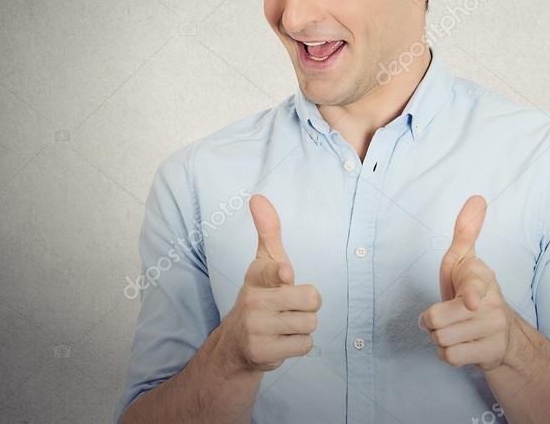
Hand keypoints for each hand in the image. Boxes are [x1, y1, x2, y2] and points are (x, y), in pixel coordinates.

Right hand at [220, 194, 320, 373]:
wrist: (237, 343)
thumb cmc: (261, 295)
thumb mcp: (265, 262)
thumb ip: (268, 230)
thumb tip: (257, 197)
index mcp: (256, 276)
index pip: (272, 271)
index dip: (282, 275)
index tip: (285, 276)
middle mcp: (253, 301)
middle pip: (311, 299)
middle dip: (308, 305)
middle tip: (290, 306)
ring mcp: (256, 328)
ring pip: (310, 323)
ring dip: (303, 326)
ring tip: (284, 325)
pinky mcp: (262, 352)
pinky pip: (305, 345)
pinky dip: (299, 345)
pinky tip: (281, 341)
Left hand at [419, 195, 516, 371]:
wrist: (502, 334)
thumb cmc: (472, 292)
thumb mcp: (464, 261)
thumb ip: (466, 232)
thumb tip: (477, 198)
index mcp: (482, 277)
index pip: (475, 285)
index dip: (470, 294)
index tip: (470, 301)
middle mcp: (492, 302)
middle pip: (437, 319)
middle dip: (431, 320)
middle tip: (444, 314)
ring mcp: (494, 329)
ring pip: (441, 339)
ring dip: (439, 337)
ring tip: (454, 329)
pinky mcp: (491, 352)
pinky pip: (450, 356)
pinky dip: (447, 353)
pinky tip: (460, 344)